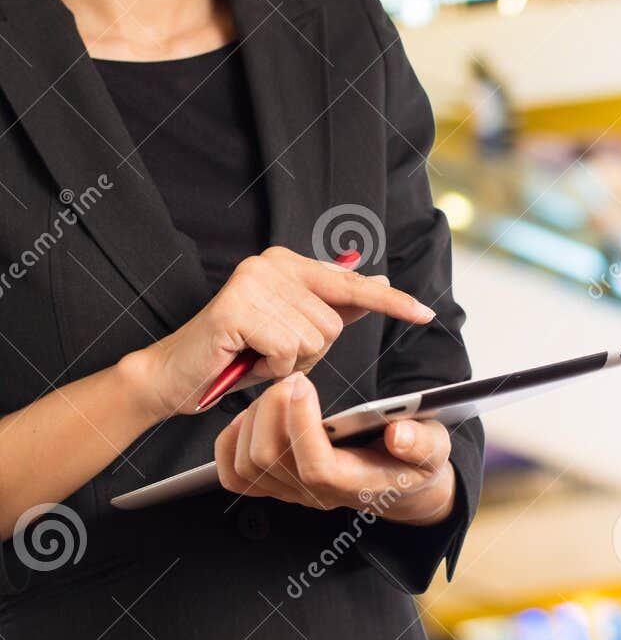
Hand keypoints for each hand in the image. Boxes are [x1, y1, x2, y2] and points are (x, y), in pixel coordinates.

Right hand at [128, 247, 434, 417]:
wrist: (177, 375)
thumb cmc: (237, 355)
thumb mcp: (294, 331)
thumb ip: (333, 307)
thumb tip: (378, 285)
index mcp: (287, 264)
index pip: (352, 283)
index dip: (391, 302)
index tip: (425, 313)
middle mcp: (271, 264)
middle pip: (334, 323)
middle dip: (310, 352)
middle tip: (271, 353)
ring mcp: (253, 283)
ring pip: (315, 339)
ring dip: (290, 362)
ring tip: (257, 356)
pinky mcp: (236, 309)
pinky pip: (288, 350)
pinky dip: (271, 368)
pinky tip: (247, 361)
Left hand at [214, 373, 457, 526]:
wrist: (400, 483)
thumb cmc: (415, 460)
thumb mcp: (435, 447)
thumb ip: (422, 443)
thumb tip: (400, 434)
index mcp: (357, 485)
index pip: (316, 468)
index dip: (302, 426)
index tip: (305, 384)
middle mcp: (317, 495)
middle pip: (271, 461)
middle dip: (272, 411)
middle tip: (293, 379)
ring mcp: (292, 493)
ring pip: (248, 463)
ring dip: (254, 419)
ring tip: (280, 392)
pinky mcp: (274, 486)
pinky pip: (234, 472)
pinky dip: (233, 439)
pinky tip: (254, 414)